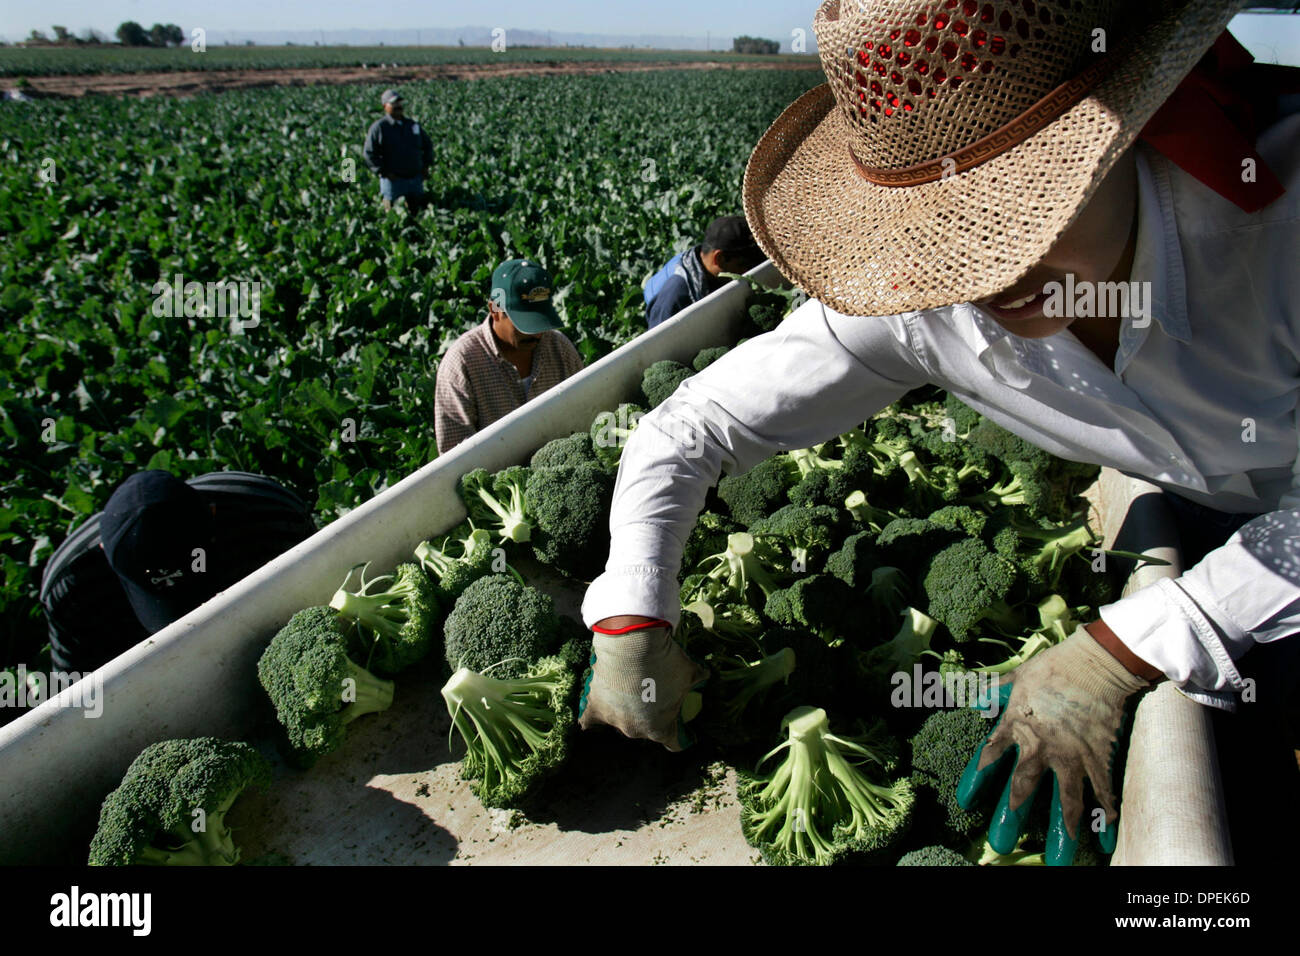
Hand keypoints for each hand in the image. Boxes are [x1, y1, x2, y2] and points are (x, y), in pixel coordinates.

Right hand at [578, 616, 707, 751]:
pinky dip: (593, 717)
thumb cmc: (666, 662)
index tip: (687, 730)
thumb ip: (699, 678)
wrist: (633, 645)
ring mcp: (614, 720)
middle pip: (645, 731)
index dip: (682, 738)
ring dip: (625, 711)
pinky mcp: (594, 708)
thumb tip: (706, 676)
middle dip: (651, 719)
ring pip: (620, 722)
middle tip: (654, 698)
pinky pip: (590, 720)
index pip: (674, 744)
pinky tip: (594, 711)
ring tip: (627, 692)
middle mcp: (636, 731)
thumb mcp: (690, 671)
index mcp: (661, 729)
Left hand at [956, 625, 1150, 863]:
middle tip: (1001, 842)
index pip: (989, 758)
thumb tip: (971, 696)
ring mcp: (1070, 756)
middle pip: (1022, 789)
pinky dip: (1106, 813)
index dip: (976, 780)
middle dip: (1011, 817)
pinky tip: (1108, 835)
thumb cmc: (1053, 667)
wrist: (1094, 663)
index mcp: (1015, 727)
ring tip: (1060, 856)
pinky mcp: (1096, 757)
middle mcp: (1040, 748)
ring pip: (1065, 800)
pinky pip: (1102, 790)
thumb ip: (993, 690)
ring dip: (1062, 830)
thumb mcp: (1016, 676)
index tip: (965, 801)